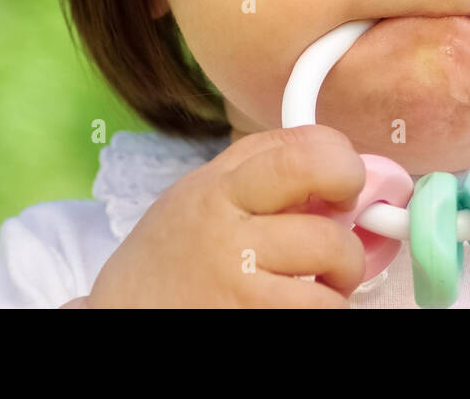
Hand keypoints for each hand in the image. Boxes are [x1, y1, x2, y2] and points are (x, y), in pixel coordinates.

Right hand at [84, 124, 367, 306]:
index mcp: (219, 187)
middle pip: (325, 214)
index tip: (345, 183)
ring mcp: (238, 280)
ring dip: (339, 281)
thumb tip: (332, 168)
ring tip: (315, 286)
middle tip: (341, 246)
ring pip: (331, 265)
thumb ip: (259, 173)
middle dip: (350, 234)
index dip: (341, 160)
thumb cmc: (171, 259)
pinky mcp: (248, 319)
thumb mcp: (201, 195)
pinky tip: (293, 307)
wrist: (120, 315)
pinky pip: (318, 311)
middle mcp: (227, 230)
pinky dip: (321, 310)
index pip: (300, 151)